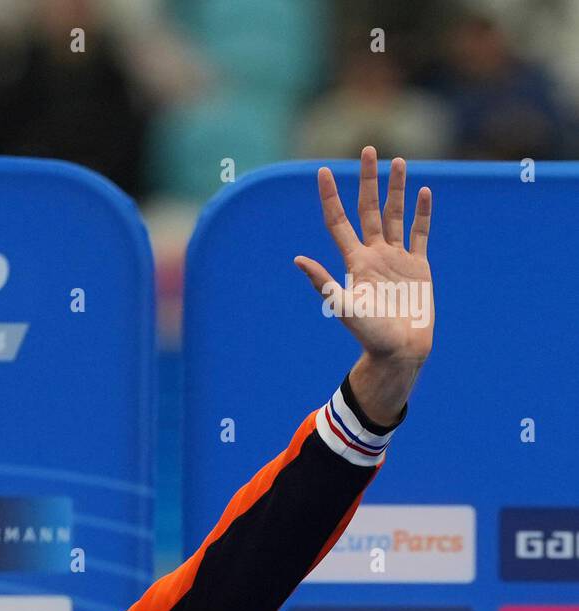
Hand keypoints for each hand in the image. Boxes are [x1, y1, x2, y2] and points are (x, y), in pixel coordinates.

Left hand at [294, 146, 433, 365]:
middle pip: (369, 209)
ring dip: (397, 188)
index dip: (331, 197)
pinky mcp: (419, 266)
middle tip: (367, 149)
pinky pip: (420, 233)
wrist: (400, 350)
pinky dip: (422, 213)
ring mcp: (397, 258)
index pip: (338, 221)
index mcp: (354, 261)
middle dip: (368, 180)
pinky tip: (424, 192)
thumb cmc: (369, 334)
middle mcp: (374, 254)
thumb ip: (323, 282)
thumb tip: (297, 259)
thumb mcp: (343, 306)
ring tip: (398, 161)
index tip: (323, 171)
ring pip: (396, 215)